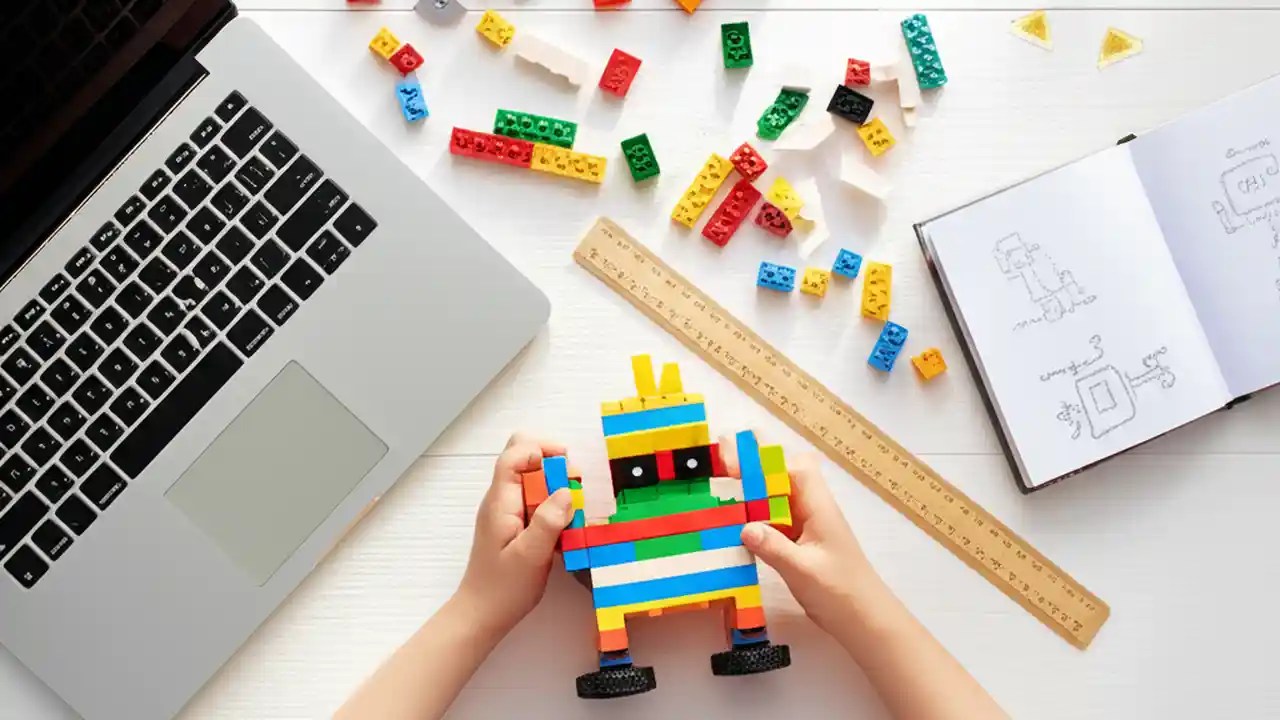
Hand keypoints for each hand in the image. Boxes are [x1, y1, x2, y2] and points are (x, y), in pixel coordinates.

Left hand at [454, 433, 573, 638]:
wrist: (482, 614)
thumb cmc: (503, 589)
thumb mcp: (530, 556)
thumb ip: (548, 522)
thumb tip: (567, 491)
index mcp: (500, 501)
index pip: (515, 454)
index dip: (542, 449)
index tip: (568, 466)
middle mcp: (502, 499)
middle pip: (524, 460)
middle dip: (554, 467)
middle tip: (574, 491)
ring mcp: (508, 511)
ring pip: (534, 481)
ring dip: (557, 489)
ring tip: (574, 513)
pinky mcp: (516, 524)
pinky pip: (537, 502)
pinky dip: (554, 507)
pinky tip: (565, 528)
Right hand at [727, 445, 888, 638]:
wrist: (865, 620)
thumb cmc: (841, 592)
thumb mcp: (803, 570)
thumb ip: (774, 548)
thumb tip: (744, 528)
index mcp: (818, 507)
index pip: (794, 468)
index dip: (764, 462)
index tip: (733, 468)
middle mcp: (812, 510)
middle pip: (783, 476)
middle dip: (754, 472)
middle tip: (721, 476)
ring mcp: (806, 526)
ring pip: (776, 499)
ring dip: (752, 497)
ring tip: (720, 498)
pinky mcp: (800, 543)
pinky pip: (775, 522)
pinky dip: (756, 520)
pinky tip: (734, 529)